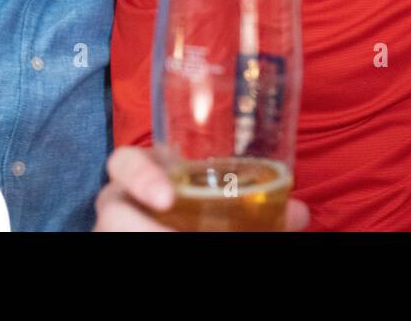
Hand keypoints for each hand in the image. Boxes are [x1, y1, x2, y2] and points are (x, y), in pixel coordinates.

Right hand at [93, 146, 310, 231]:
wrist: (180, 218)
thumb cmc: (202, 201)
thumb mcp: (227, 197)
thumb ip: (262, 202)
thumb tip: (300, 213)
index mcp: (150, 171)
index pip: (124, 162)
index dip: (138, 176)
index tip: (168, 198)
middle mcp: (125, 198)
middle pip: (110, 210)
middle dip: (137, 228)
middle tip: (173, 239)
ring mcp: (119, 223)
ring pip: (113, 231)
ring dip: (148, 236)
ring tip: (183, 246)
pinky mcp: (120, 240)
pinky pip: (122, 242)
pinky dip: (149, 244)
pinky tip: (180, 249)